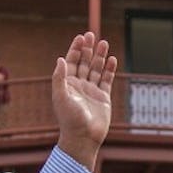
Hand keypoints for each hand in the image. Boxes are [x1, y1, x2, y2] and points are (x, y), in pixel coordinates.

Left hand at [52, 32, 117, 168]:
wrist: (83, 138)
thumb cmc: (69, 119)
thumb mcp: (61, 97)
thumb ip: (60, 78)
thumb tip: (60, 59)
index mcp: (67, 84)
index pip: (71, 62)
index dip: (75, 49)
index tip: (81, 37)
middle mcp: (79, 86)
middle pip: (84, 62)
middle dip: (87, 49)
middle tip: (92, 35)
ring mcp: (91, 91)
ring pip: (96, 69)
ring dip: (100, 56)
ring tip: (104, 43)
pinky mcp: (103, 98)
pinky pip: (107, 80)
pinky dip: (109, 70)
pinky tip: (112, 59)